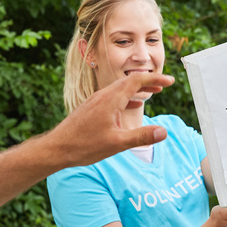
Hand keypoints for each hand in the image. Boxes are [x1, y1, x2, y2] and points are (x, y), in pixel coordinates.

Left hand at [47, 72, 174, 167]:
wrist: (56, 148)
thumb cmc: (84, 145)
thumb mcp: (117, 143)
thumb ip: (142, 137)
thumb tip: (164, 132)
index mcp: (111, 99)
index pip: (137, 81)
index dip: (155, 78)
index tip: (171, 80)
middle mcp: (102, 96)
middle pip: (129, 82)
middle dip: (149, 81)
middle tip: (165, 84)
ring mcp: (95, 101)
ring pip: (120, 89)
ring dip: (137, 89)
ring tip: (152, 93)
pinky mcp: (91, 108)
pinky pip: (113, 96)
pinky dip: (126, 97)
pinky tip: (130, 106)